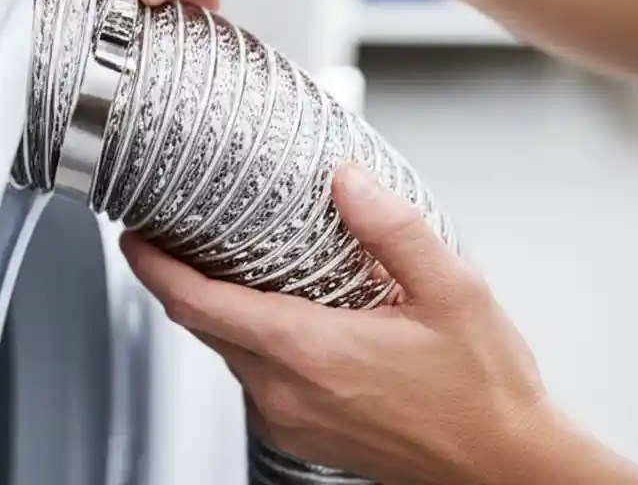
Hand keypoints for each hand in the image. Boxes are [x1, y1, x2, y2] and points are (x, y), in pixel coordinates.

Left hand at [122, 165, 637, 484]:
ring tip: (226, 264)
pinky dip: (246, 341)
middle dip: (176, 279)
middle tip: (172, 234)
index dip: (153, 266)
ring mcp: (289, 420)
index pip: (196, 304)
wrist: (504, 468)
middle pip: (200, 326)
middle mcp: (285, 391)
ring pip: (225, 352)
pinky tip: (277, 314)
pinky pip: (252, 379)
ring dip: (215, 310)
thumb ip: (393, 228)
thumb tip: (346, 180)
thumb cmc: (483, 391)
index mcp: (309, 351)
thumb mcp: (454, 291)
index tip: (133, 235)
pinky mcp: (301, 435)